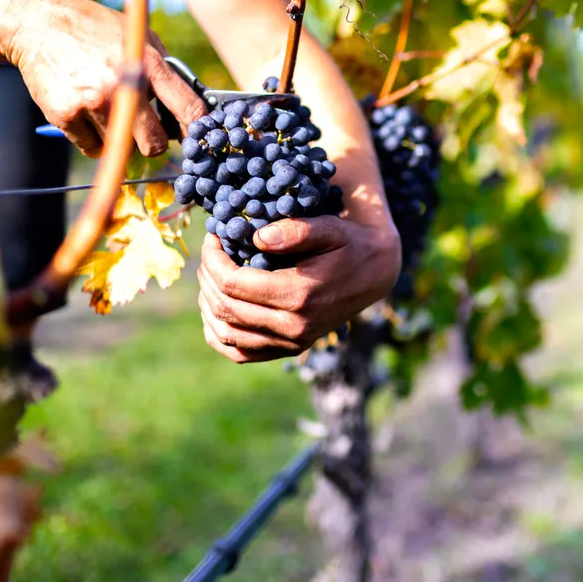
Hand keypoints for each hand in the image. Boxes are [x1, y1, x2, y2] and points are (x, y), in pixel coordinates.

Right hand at [4, 0, 207, 157]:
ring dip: (119, 137)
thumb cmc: (97, 30)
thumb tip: (191, 110)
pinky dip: (93, 139)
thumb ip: (166, 70)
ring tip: (107, 108)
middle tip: (147, 132)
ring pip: (122, 148)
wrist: (38, 23)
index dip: (195, 129)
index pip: (189, 109)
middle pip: (155, 144)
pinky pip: (92, 148)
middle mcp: (123, 85)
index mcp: (149, 64)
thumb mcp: (140, 35)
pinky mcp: (66, 115)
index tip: (193, 136)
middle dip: (154, 142)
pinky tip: (85, 112)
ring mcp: (93, 102)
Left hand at [196, 217, 401, 362]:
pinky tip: (214, 310)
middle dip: (208, 276)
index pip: (233, 283)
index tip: (213, 237)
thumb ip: (296, 231)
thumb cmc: (350, 245)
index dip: (213, 259)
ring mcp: (290, 344)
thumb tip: (258, 238)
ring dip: (208, 303)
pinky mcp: (288, 350)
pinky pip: (239, 353)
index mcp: (299, 296)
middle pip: (226, 307)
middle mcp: (293, 327)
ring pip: (226, 332)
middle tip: (210, 252)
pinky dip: (218, 334)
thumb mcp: (330, 228)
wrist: (374, 274)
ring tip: (210, 275)